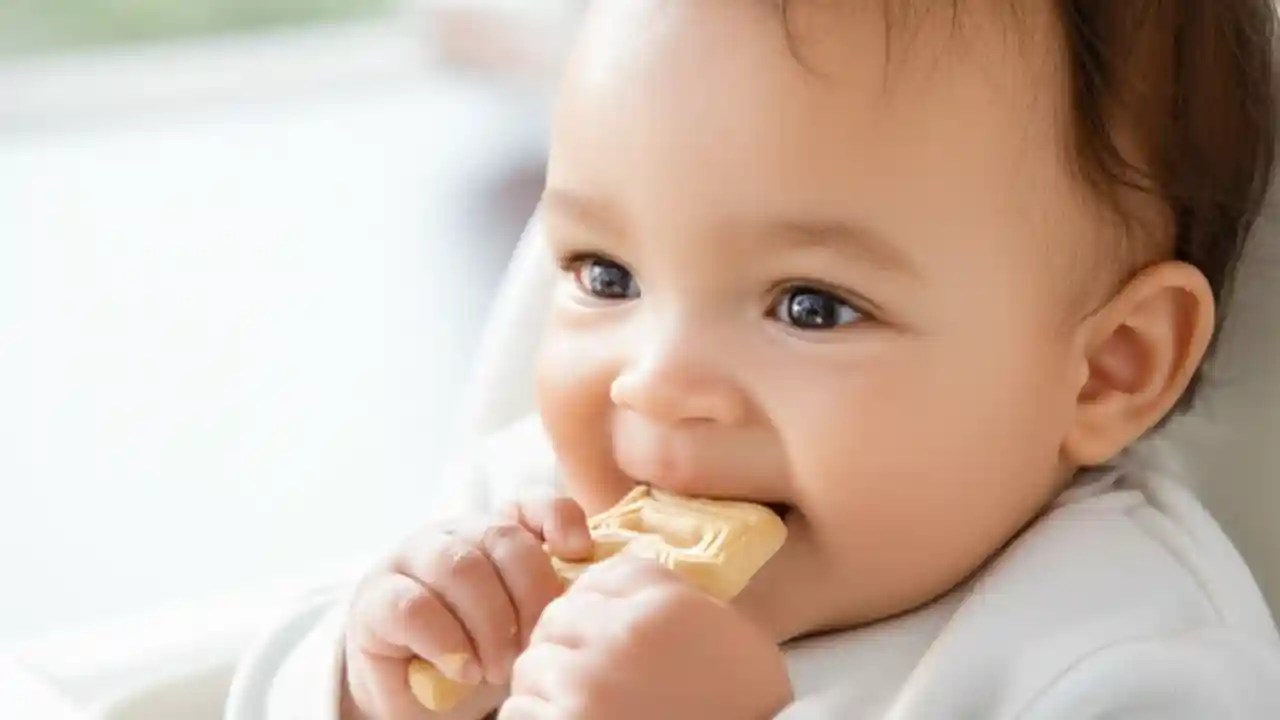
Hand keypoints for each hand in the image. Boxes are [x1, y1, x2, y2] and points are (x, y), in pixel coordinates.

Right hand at [342, 496, 591, 719]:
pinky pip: (415, 606)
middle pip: (503, 537)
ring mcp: (410, 560)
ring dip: (489, 624)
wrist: (416, 697)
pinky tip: (462, 670)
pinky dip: (447, 642)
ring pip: (461, 567)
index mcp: (494, 534)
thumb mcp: (522, 624)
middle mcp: (454, 535)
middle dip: (531, 595)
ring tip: (498, 669)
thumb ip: (547, 594)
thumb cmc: (479, 656)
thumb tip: (591, 581)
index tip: (579, 551)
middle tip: (536, 647)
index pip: (531, 504)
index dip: (558, 518)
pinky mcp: (375, 598)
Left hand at [500, 555, 792, 719]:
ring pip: (531, 666)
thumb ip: (678, 600)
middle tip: (588, 681)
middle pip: (558, 617)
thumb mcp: (734, 638)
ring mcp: (587, 683)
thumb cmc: (746, 709)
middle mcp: (622, 633)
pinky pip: (519, 714)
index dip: (597, 608)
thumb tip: (626, 586)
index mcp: (666, 606)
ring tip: (580, 712)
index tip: (603, 635)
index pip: (601, 577)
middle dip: (566, 648)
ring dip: (547, 691)